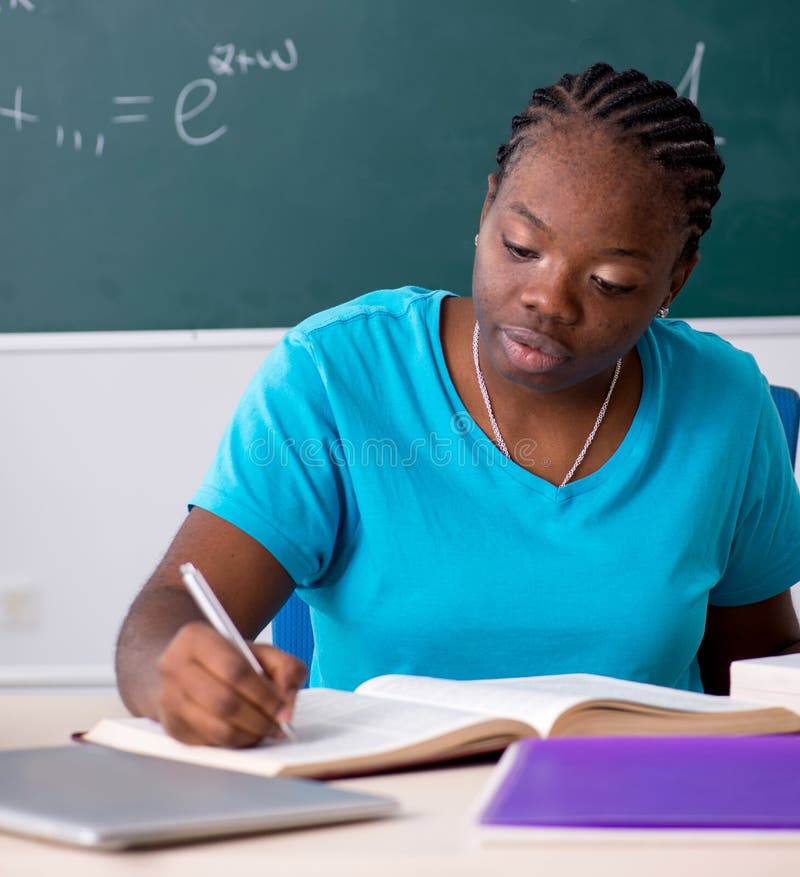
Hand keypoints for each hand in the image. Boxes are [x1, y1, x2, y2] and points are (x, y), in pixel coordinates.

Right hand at [154, 621, 307, 746]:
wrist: (186, 666)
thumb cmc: (227, 658)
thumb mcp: (260, 650)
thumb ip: (285, 667)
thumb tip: (288, 701)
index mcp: (195, 638)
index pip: (235, 671)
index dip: (264, 694)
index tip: (285, 709)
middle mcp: (174, 667)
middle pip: (225, 702)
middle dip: (260, 719)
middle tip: (279, 725)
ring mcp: (168, 700)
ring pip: (217, 729)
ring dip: (250, 734)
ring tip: (267, 729)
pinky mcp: (172, 727)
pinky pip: (210, 744)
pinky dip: (236, 743)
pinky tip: (248, 733)